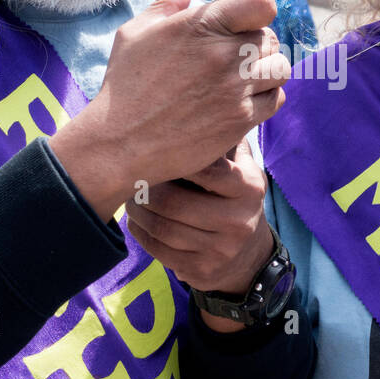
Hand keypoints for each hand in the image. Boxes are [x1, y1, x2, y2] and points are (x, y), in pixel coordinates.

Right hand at [50, 0, 289, 220]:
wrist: (120, 142)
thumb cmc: (125, 85)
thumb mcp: (137, 33)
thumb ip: (169, 1)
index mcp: (203, 25)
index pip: (262, 3)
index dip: (257, 10)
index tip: (244, 21)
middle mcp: (226, 55)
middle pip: (271, 38)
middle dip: (256, 44)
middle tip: (234, 57)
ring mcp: (237, 89)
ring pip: (280, 69)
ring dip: (266, 71)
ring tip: (243, 79)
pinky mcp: (241, 120)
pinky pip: (275, 100)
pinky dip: (265, 99)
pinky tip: (243, 101)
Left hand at [125, 139, 273, 331]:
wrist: (247, 256)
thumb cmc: (232, 197)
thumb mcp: (241, 168)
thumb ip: (223, 141)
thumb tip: (192, 107)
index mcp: (249, 187)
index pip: (206, 169)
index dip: (174, 160)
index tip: (154, 152)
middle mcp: (240, 220)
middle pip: (174, 203)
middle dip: (145, 191)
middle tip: (130, 181)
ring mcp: (221, 250)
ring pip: (163, 228)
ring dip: (137, 213)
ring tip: (130, 199)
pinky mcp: (202, 271)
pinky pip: (159, 251)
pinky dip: (141, 234)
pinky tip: (137, 222)